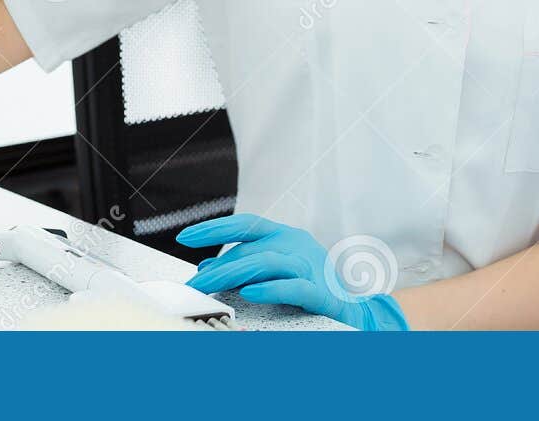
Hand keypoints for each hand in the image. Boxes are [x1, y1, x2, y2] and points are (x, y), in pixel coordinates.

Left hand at [177, 213, 408, 330]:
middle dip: (217, 266)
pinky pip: (295, 288)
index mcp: (284, 236)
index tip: (185, 237)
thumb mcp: (273, 273)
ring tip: (210, 286)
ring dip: (234, 275)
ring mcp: (311, 267)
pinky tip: (249, 293)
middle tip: (193, 284)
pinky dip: (270, 289)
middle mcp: (297, 245)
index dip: (215, 228)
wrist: (353, 314)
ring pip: (268, 262)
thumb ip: (242, 268)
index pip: (246, 225)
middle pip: (251, 249)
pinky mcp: (322, 293)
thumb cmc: (308, 289)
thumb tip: (204, 269)